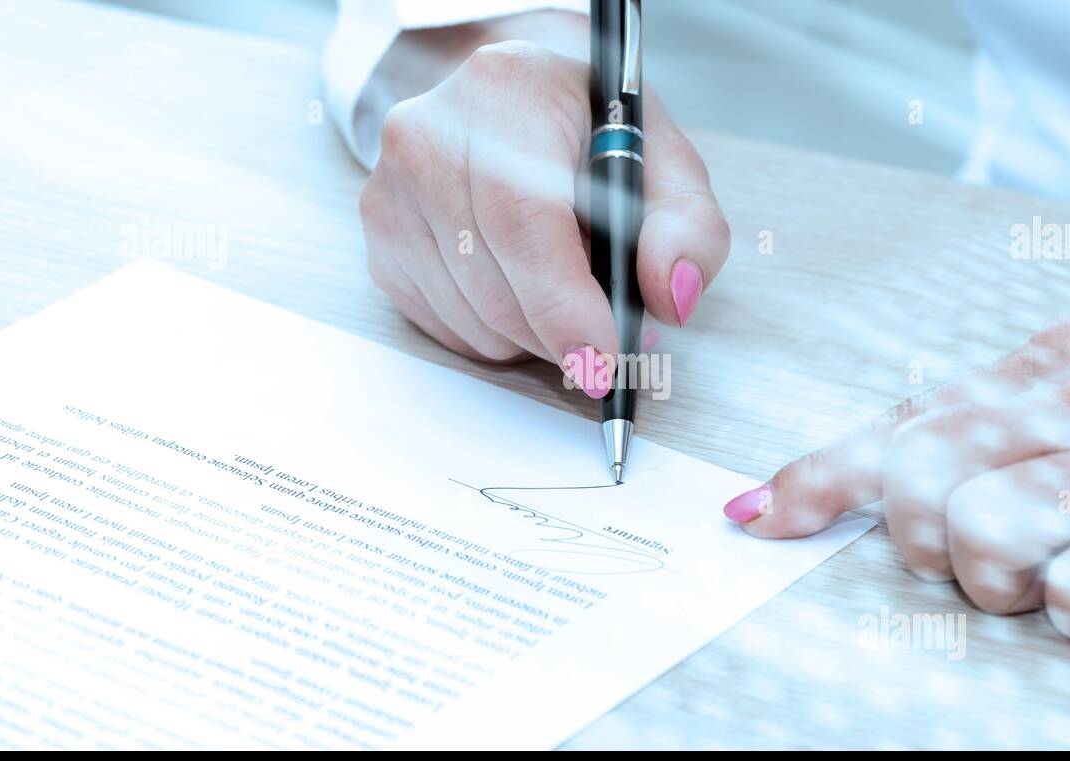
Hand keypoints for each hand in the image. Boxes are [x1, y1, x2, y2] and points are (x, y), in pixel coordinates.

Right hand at [359, 13, 730, 393]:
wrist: (513, 99)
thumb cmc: (589, 130)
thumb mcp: (662, 159)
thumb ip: (689, 227)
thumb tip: (672, 297)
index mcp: (506, 92)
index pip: (521, 217)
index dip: (563, 303)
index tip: (603, 359)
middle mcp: (428, 135)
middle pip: (496, 284)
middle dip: (563, 334)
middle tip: (609, 331)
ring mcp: (390, 190)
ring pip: (474, 321)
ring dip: (534, 335)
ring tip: (564, 285)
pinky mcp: (380, 238)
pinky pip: (448, 330)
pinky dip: (497, 332)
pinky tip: (518, 283)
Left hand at [725, 311, 1069, 642]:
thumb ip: (994, 424)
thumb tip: (882, 464)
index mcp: (1049, 364)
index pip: (904, 422)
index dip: (819, 476)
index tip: (759, 516)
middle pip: (920, 475)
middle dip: (918, 541)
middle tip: (967, 560)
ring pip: (982, 530)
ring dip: (992, 583)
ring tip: (1038, 582)